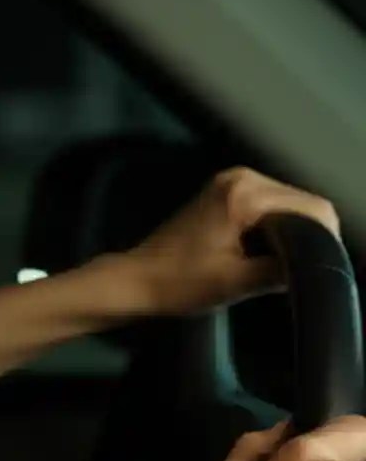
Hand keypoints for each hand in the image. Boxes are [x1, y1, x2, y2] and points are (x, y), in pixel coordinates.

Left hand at [126, 166, 339, 315]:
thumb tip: (314, 265)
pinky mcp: (225, 192)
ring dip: (292, 232)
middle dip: (308, 235)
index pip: (313, 208)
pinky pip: (269, 206)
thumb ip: (283, 269)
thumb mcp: (238, 282)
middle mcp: (241, 178)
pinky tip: (264, 251)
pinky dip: (275, 227)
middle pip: (303, 202)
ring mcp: (232, 182)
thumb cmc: (178, 282)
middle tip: (298, 268)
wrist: (137, 278)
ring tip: (280, 262)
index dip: (324, 238)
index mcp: (244, 193)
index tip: (317, 266)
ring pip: (288, 204)